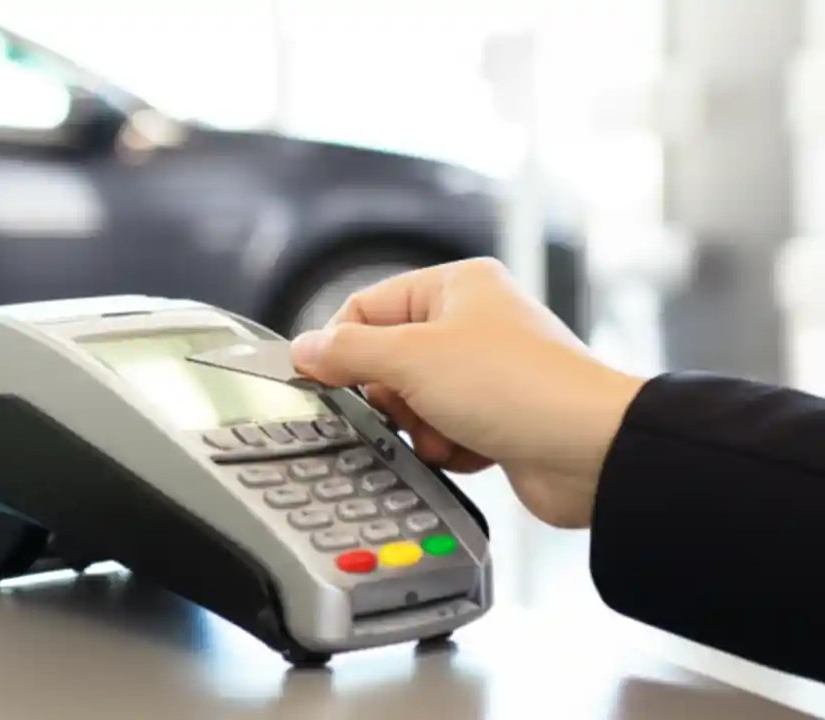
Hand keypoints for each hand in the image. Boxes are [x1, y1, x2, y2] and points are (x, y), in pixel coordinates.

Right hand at [289, 258, 643, 527]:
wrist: (590, 451)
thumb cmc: (520, 386)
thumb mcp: (413, 359)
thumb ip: (348, 353)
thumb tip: (305, 349)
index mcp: (454, 286)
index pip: (367, 307)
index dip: (342, 346)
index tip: (326, 380)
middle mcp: (471, 323)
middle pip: (386, 361)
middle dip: (393, 397)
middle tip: (411, 407)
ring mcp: (484, 372)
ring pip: (412, 403)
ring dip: (420, 427)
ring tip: (451, 431)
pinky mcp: (496, 417)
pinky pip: (442, 432)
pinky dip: (448, 446)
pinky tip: (473, 447)